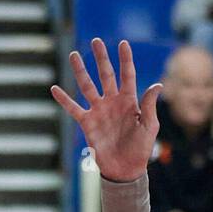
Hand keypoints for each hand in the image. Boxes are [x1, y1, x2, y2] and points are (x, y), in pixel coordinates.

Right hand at [50, 38, 161, 182]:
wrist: (125, 170)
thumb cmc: (140, 149)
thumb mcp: (149, 127)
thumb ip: (149, 105)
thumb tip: (157, 84)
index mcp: (129, 101)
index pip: (127, 75)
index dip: (125, 59)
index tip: (123, 43)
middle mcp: (112, 102)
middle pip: (105, 75)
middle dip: (101, 58)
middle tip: (96, 41)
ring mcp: (99, 111)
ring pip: (87, 86)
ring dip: (80, 71)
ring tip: (74, 54)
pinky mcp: (87, 123)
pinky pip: (73, 108)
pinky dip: (64, 99)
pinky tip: (54, 88)